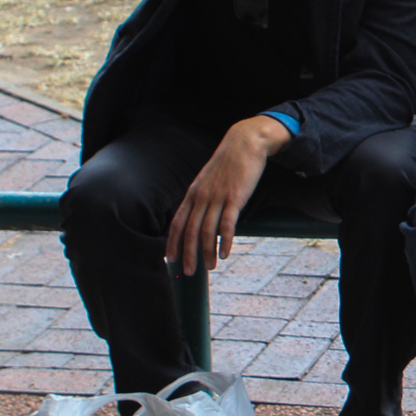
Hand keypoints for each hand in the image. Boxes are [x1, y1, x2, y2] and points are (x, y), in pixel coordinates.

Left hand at [165, 117, 288, 274]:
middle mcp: (202, 197)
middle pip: (189, 231)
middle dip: (187, 254)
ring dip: (207, 252)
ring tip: (211, 267)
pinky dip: (225, 241)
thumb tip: (202, 216)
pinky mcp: (235, 198)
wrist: (245, 143)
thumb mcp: (210, 179)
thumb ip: (204, 197)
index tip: (170, 260)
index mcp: (193, 194)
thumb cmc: (230, 163)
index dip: (172, 243)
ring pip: (207, 231)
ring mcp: (217, 198)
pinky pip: (227, 224)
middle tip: (189, 272)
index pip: (177, 223)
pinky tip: (226, 254)